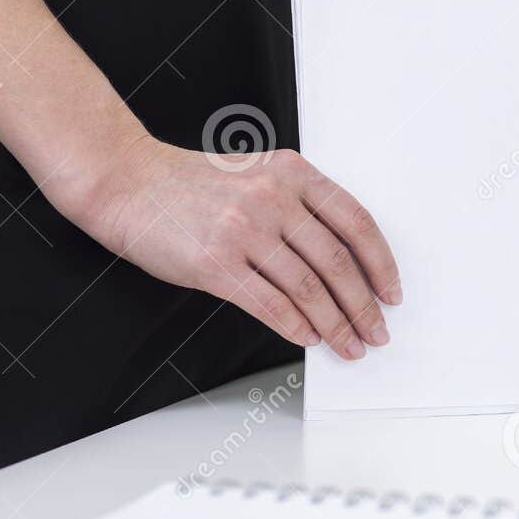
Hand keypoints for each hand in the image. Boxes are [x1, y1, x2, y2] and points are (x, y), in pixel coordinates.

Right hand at [70, 135, 400, 359]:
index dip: (381, 263)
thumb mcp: (258, 173)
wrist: (126, 181)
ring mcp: (244, 231)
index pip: (356, 222)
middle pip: (338, 262)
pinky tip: (310, 339)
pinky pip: (270, 304)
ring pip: (309, 288)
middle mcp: (273, 199)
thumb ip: (299, 204)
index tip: (392, 292)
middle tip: (377, 332)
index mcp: (292, 173)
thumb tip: (343, 262)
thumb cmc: (191, 183)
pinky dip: (296, 326)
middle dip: (364, 306)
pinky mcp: (215, 263)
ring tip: (350, 345)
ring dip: (336, 325)